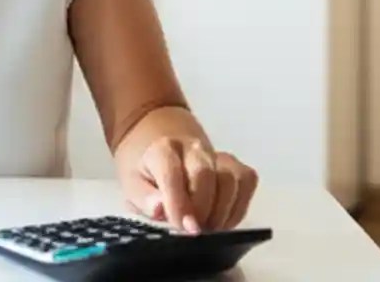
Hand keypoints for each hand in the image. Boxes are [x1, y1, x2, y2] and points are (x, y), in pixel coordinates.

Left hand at [119, 137, 257, 233]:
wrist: (165, 152)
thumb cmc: (148, 173)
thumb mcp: (133, 185)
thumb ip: (144, 198)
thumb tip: (159, 208)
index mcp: (162, 149)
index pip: (172, 172)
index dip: (179, 202)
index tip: (183, 226)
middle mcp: (193, 147)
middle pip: (204, 174)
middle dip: (202, 208)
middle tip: (195, 232)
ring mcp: (218, 154)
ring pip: (230, 179)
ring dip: (222, 211)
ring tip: (208, 228)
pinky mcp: (236, 165)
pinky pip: (246, 182)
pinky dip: (238, 207)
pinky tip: (223, 219)